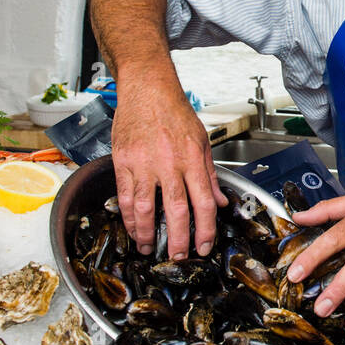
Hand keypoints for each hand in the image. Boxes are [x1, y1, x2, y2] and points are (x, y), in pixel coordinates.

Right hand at [110, 78, 225, 259]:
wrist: (147, 89)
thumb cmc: (175, 112)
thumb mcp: (202, 141)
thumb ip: (210, 175)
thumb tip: (221, 202)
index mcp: (193, 159)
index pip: (204, 203)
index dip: (205, 229)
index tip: (204, 245)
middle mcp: (169, 163)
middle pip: (177, 211)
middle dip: (178, 239)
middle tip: (179, 256)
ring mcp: (144, 164)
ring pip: (146, 208)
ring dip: (148, 233)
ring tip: (150, 248)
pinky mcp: (123, 162)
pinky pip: (125, 196)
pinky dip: (129, 217)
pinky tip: (133, 228)